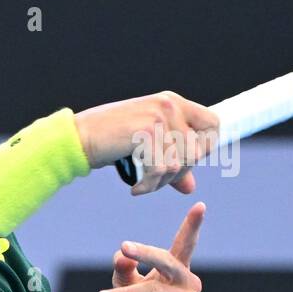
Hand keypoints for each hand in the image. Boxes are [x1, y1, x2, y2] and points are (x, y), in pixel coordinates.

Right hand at [74, 91, 218, 195]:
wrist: (79, 138)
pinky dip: (149, 186)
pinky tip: (136, 189)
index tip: (185, 163)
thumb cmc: (111, 142)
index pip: (213, 124)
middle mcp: (169, 105)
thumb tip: (191, 187)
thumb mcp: (146, 149)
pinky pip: (161, 170)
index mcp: (173, 102)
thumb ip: (171, 163)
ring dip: (162, 182)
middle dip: (180, 173)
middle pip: (198, 150)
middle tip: (157, 179)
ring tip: (144, 184)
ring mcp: (159, 116)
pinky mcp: (147, 131)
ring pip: (180, 163)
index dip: (206, 147)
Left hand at [97, 202, 205, 291]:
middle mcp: (189, 286)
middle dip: (145, 252)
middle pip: (169, 262)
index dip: (192, 226)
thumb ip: (123, 270)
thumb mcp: (125, 290)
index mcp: (177, 273)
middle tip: (124, 246)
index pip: (184, 246)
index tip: (200, 204)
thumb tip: (121, 254)